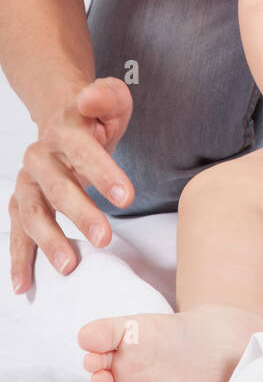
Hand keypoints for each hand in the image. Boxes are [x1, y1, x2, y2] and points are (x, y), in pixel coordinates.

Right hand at [9, 77, 134, 292]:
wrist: (64, 121)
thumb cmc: (95, 117)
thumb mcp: (111, 99)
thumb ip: (106, 96)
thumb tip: (91, 97)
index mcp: (65, 128)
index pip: (85, 151)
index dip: (105, 173)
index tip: (127, 198)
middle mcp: (40, 156)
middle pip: (58, 187)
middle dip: (81, 214)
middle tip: (105, 238)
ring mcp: (28, 181)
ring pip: (33, 213)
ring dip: (49, 241)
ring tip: (69, 267)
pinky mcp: (22, 202)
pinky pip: (17, 232)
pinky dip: (18, 259)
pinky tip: (23, 285)